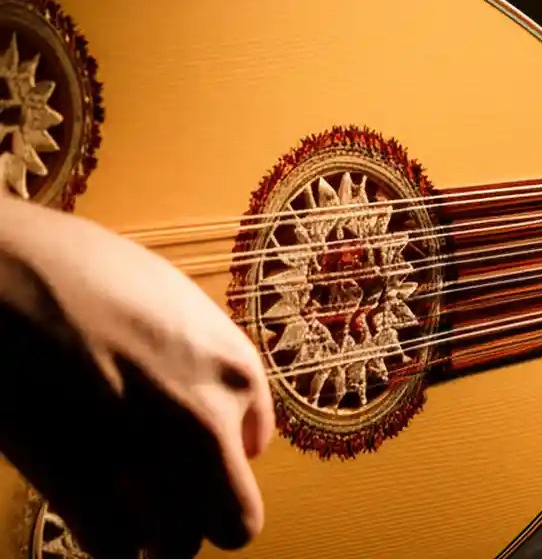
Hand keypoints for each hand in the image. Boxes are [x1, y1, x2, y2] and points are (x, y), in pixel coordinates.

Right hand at [0, 197, 272, 558]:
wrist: (3, 273)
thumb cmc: (76, 271)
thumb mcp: (170, 302)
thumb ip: (198, 360)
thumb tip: (203, 404)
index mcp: (234, 367)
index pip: (255, 448)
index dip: (216, 455)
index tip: (179, 448)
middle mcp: (208, 417)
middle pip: (236, 522)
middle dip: (203, 519)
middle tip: (165, 504)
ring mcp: (149, 454)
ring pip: (178, 547)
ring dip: (153, 537)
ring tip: (123, 510)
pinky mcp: (85, 482)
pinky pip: (114, 548)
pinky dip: (105, 542)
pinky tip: (87, 514)